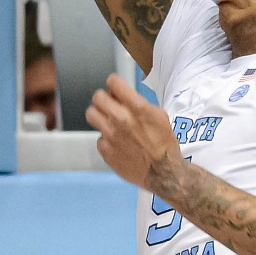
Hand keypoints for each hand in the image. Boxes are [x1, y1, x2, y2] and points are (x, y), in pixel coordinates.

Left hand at [86, 73, 184, 194]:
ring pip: (91, 114)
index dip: (114, 84)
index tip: (116, 88)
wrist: (162, 172)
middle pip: (97, 96)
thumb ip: (138, 104)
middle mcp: (121, 119)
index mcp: (137, 108)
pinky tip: (116, 143)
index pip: (113, 82)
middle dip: (105, 98)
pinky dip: (106, 138)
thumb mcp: (159, 116)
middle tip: (110, 104)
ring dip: (99, 115)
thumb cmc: (164, 143)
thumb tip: (123, 97)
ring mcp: (110, 135)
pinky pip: (99, 137)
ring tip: (108, 121)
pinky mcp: (105, 150)